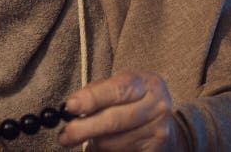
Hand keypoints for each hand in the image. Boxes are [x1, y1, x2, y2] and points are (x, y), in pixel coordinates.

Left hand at [58, 71, 179, 150]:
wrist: (165, 127)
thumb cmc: (133, 103)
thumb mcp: (122, 88)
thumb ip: (98, 92)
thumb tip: (71, 107)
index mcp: (148, 84)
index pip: (117, 90)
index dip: (92, 98)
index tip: (70, 106)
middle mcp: (158, 107)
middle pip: (114, 120)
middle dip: (84, 128)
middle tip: (65, 135)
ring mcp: (158, 132)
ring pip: (113, 142)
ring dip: (95, 143)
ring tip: (89, 138)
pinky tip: (102, 147)